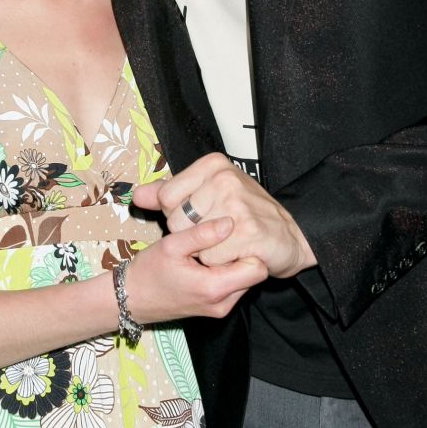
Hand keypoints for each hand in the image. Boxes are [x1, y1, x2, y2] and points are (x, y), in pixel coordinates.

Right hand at [125, 217, 267, 323]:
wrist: (130, 299)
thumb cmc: (148, 272)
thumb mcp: (171, 246)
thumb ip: (201, 234)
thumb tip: (230, 221)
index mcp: (214, 288)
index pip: (257, 269)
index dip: (251, 247)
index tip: (237, 231)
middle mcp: (223, 303)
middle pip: (253, 274)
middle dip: (244, 253)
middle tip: (227, 235)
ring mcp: (220, 308)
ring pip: (245, 280)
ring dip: (235, 262)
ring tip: (216, 245)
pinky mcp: (215, 308)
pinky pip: (233, 286)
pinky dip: (227, 271)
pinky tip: (210, 257)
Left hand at [133, 153, 316, 277]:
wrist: (290, 238)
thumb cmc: (245, 215)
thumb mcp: (207, 194)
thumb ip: (168, 194)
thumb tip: (137, 195)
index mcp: (213, 164)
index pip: (166, 197)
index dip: (178, 214)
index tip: (203, 214)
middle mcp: (225, 178)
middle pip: (177, 221)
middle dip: (192, 236)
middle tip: (219, 231)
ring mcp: (237, 204)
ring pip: (193, 242)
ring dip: (207, 252)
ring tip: (228, 242)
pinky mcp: (248, 231)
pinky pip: (211, 258)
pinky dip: (221, 263)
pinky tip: (238, 253)